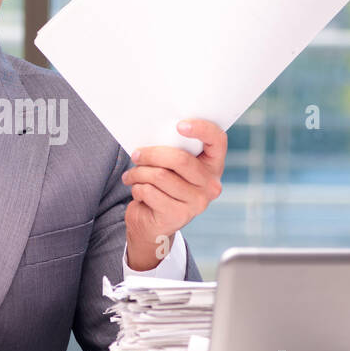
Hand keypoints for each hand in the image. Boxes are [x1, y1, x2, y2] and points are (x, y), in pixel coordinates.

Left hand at [121, 118, 226, 270]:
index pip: (218, 140)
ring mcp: (198, 203)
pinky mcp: (179, 216)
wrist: (152, 225)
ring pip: (160, 176)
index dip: (202, 129)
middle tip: (135, 154)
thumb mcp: (171, 167)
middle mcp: (211, 185)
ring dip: (138, 173)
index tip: (179, 125)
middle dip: (151, 154)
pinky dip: (137, 188)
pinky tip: (137, 190)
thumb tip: (152, 132)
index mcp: (213, 166)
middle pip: (180, 159)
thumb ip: (171, 150)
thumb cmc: (161, 186)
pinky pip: (150, 192)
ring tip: (131, 175)